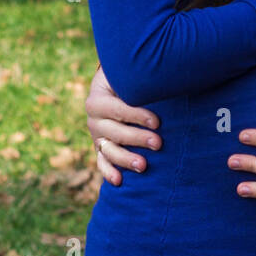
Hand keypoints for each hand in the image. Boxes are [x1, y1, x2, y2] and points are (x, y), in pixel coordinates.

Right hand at [85, 63, 161, 185]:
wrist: (112, 88)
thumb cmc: (125, 81)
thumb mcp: (126, 77)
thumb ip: (137, 79)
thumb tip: (162, 74)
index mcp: (97, 99)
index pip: (117, 109)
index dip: (137, 115)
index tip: (157, 122)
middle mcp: (94, 119)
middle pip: (115, 132)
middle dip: (137, 138)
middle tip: (158, 144)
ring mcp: (96, 135)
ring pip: (109, 150)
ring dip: (126, 159)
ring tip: (144, 166)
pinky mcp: (101, 148)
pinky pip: (102, 162)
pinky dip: (109, 172)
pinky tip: (119, 181)